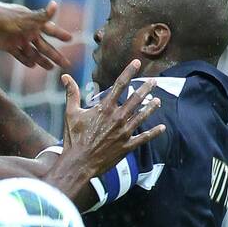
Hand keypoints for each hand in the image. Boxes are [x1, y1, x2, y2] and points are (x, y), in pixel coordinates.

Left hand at [0, 0, 72, 69]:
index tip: (71, 39)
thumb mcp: (22, 18)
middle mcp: (27, 31)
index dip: (60, 34)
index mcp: (32, 22)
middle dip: (55, 54)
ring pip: (34, 52)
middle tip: (66, 64)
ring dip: (42, 60)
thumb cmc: (1, 16)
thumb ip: (40, 15)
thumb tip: (55, 4)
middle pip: (44, 45)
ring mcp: (18, 38)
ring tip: (51, 68)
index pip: (50, 29)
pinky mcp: (8, 46)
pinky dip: (26, 60)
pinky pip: (20, 55)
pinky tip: (32, 66)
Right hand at [59, 60, 164, 176]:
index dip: (129, 71)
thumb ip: (72, 94)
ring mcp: (123, 133)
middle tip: (154, 81)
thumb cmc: (73, 139)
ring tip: (158, 100)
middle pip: (136, 99)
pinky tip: (162, 128)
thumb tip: (65, 76)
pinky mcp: (126, 146)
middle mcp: (117, 118)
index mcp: (105, 108)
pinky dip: (154, 133)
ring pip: (142, 116)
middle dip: (146, 88)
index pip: (120, 85)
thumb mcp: (71, 114)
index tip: (137, 62)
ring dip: (151, 107)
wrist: (79, 163)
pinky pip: (143, 138)